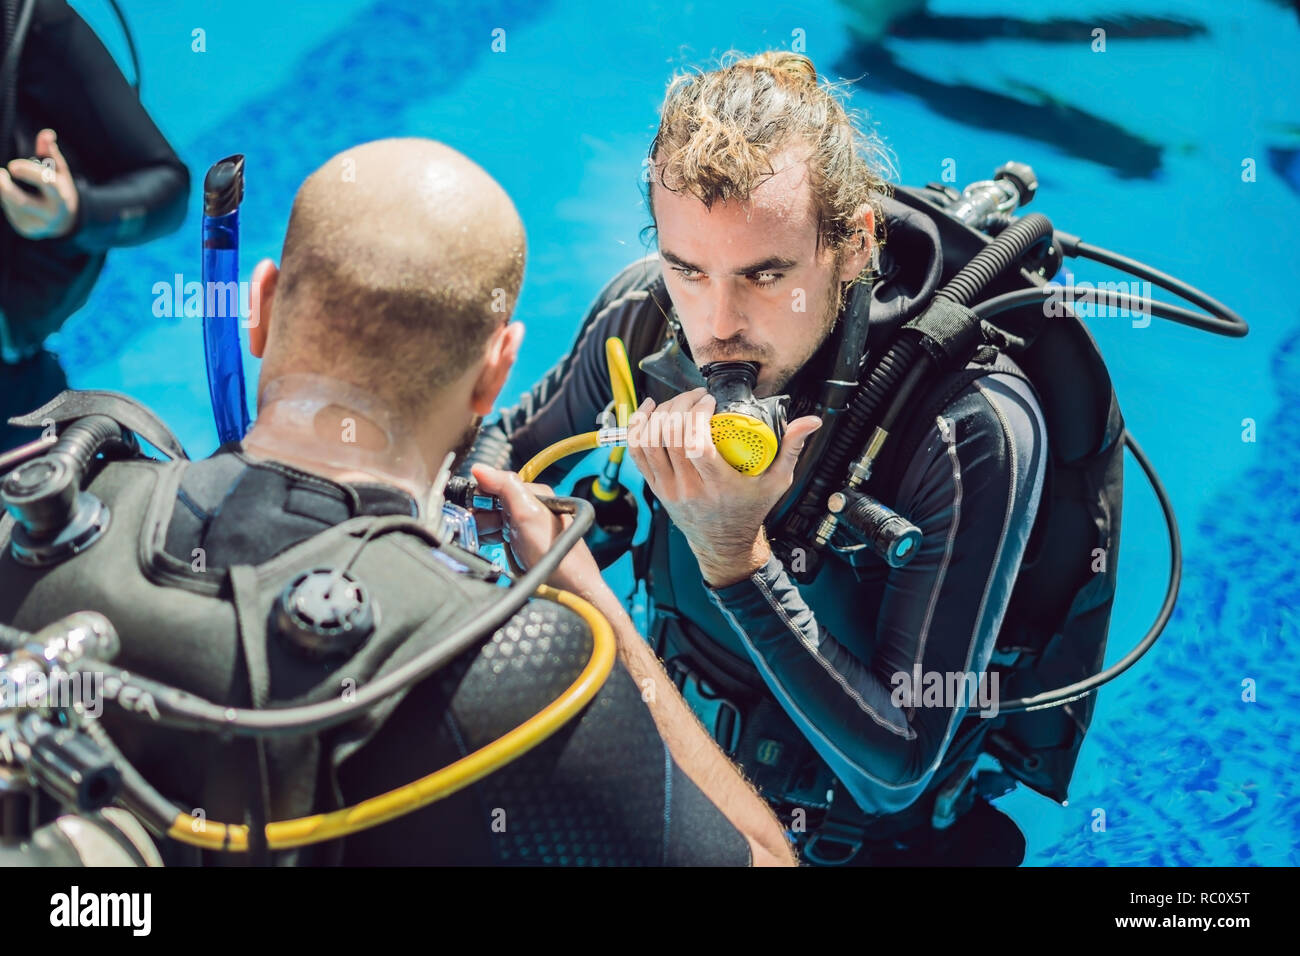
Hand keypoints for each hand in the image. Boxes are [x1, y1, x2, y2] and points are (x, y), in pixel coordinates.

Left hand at [0, 129, 80, 239]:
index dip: (30, 173)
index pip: (46, 184)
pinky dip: (7, 199)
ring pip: (11, 204)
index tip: (12, 166)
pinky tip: (11, 196)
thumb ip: (51, 153)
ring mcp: (36, 224)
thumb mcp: (60, 172)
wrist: (66, 221)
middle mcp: (49, 214)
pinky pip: (9, 210)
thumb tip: (47, 134)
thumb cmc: (60, 189)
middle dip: (5, 188)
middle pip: (22, 202)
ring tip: (4, 180)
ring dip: (5, 190)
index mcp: (61, 197)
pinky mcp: (25, 229)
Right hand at [470, 463, 604, 596]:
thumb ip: (505, 486)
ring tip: (473, 535)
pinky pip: (498, 534)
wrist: (568, 585)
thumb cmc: (554, 550)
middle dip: (478, 512)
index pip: (498, 483)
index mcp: (535, 494)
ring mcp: (525, 525)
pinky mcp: (521, 543)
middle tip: (469, 524)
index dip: (480, 493)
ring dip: (481, 526)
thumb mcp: (527, 512)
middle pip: (494, 502)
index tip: (468, 505)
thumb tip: (480, 469)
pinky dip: (487, 536)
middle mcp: (530, 507)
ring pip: (494, 518)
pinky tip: (481, 542)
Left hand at [626, 388, 820, 587]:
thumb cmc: (750, 510)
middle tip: (696, 397)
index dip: (697, 416)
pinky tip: (650, 410)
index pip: (696, 445)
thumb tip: (810, 421)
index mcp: (719, 486)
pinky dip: (639, 427)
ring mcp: (669, 489)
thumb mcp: (778, 482)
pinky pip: (638, 453)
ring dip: (661, 413)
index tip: (709, 401)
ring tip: (678, 401)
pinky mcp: (656, 487)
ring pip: (650, 442)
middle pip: (670, 437)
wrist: (724, 543)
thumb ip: (791, 449)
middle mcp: (689, 488)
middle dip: (680, 406)